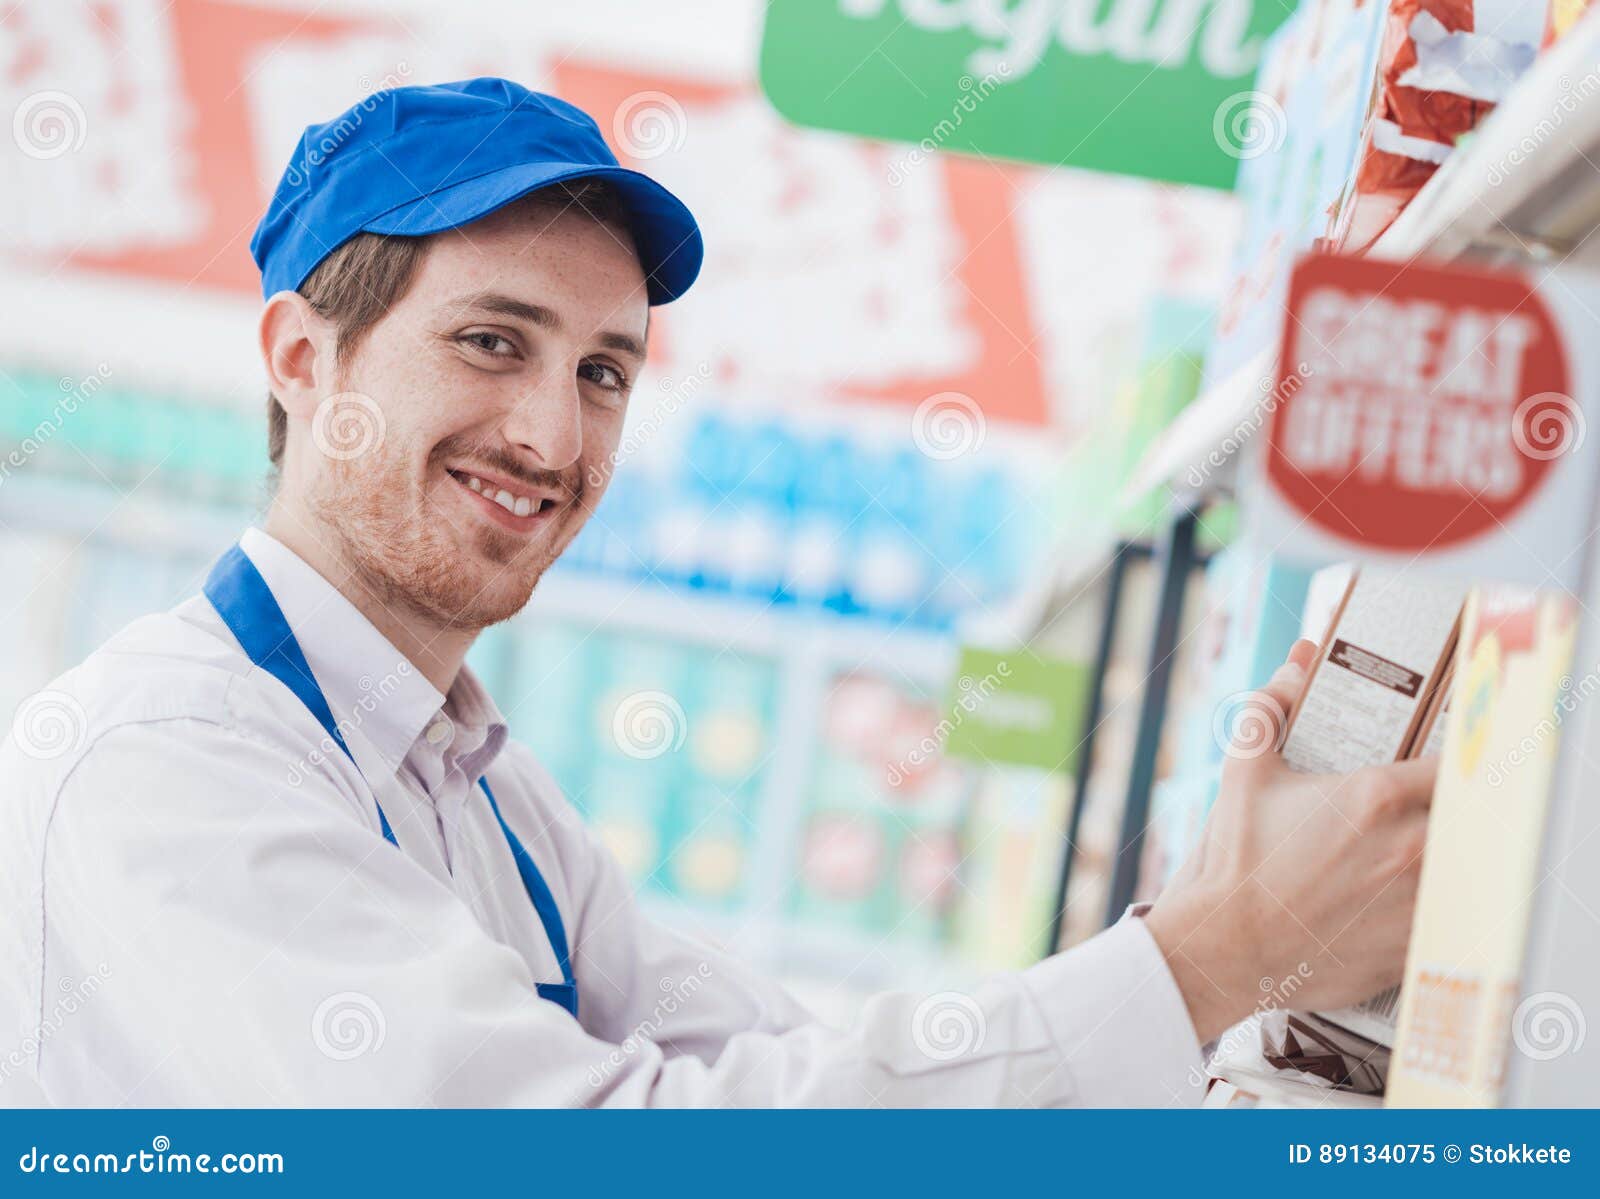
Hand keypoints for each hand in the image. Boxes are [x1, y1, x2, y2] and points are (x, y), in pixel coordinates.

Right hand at [1144, 639, 1436, 1041]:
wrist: (1225, 947)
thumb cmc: (1235, 860)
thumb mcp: (1245, 772)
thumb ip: (1270, 709)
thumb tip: (1294, 667)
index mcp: (1378, 797)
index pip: (1455, 763)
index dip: (1457, 758)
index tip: (1447, 760)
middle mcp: (1410, 847)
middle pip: (1471, 817)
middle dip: (1455, 809)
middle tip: (1431, 808)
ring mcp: (1417, 902)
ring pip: (1468, 870)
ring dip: (1452, 859)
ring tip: (1422, 856)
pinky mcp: (1412, 946)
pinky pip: (1449, 920)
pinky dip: (1437, 908)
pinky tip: (1406, 902)